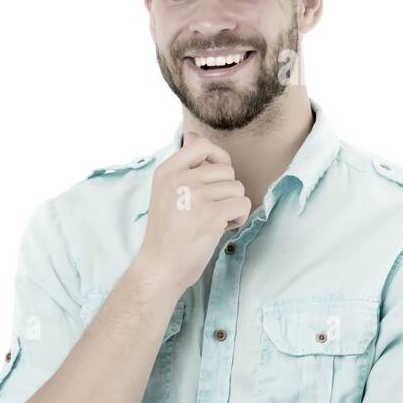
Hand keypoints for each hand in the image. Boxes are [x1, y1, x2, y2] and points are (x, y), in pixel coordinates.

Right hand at [133, 128, 250, 291]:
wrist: (160, 267)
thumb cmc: (167, 232)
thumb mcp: (166, 191)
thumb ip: (183, 166)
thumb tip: (194, 135)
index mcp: (166, 172)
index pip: (202, 145)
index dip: (217, 159)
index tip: (212, 179)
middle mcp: (179, 180)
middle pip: (226, 171)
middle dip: (225, 192)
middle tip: (207, 211)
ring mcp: (194, 196)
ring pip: (236, 188)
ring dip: (231, 207)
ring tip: (210, 222)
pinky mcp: (210, 215)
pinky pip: (243, 205)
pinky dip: (237, 220)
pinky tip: (220, 230)